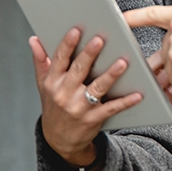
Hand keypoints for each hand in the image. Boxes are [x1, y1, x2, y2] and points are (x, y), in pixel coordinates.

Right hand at [30, 28, 142, 166]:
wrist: (59, 140)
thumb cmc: (54, 106)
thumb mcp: (43, 85)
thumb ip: (41, 61)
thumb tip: (34, 39)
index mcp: (53, 82)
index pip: (59, 60)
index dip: (67, 45)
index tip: (76, 30)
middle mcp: (64, 94)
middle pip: (78, 70)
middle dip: (89, 54)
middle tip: (100, 39)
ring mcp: (79, 108)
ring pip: (97, 88)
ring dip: (110, 75)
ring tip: (122, 62)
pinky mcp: (93, 119)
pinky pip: (111, 108)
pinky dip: (125, 102)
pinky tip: (137, 94)